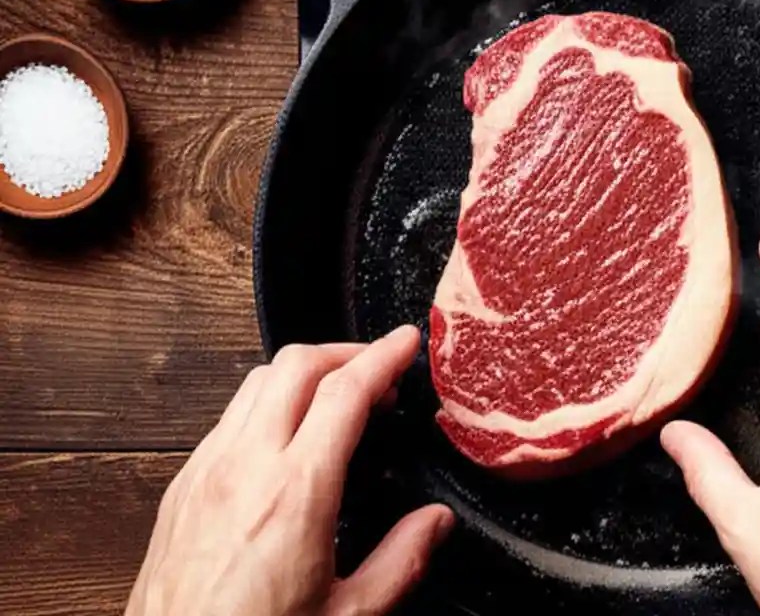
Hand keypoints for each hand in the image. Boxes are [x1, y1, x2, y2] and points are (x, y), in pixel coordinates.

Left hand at [126, 325, 452, 615]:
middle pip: (295, 365)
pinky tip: (288, 436)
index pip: (345, 392)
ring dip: (303, 374)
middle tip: (379, 368)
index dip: (383, 356)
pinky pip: (228, 420)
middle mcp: (243, 469)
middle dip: (345, 352)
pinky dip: (267, 405)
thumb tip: (435, 523)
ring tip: (338, 398)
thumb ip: (401, 561)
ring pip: (255, 383)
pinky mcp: (181, 489)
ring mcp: (205, 473)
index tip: (406, 342)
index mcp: (294, 495)